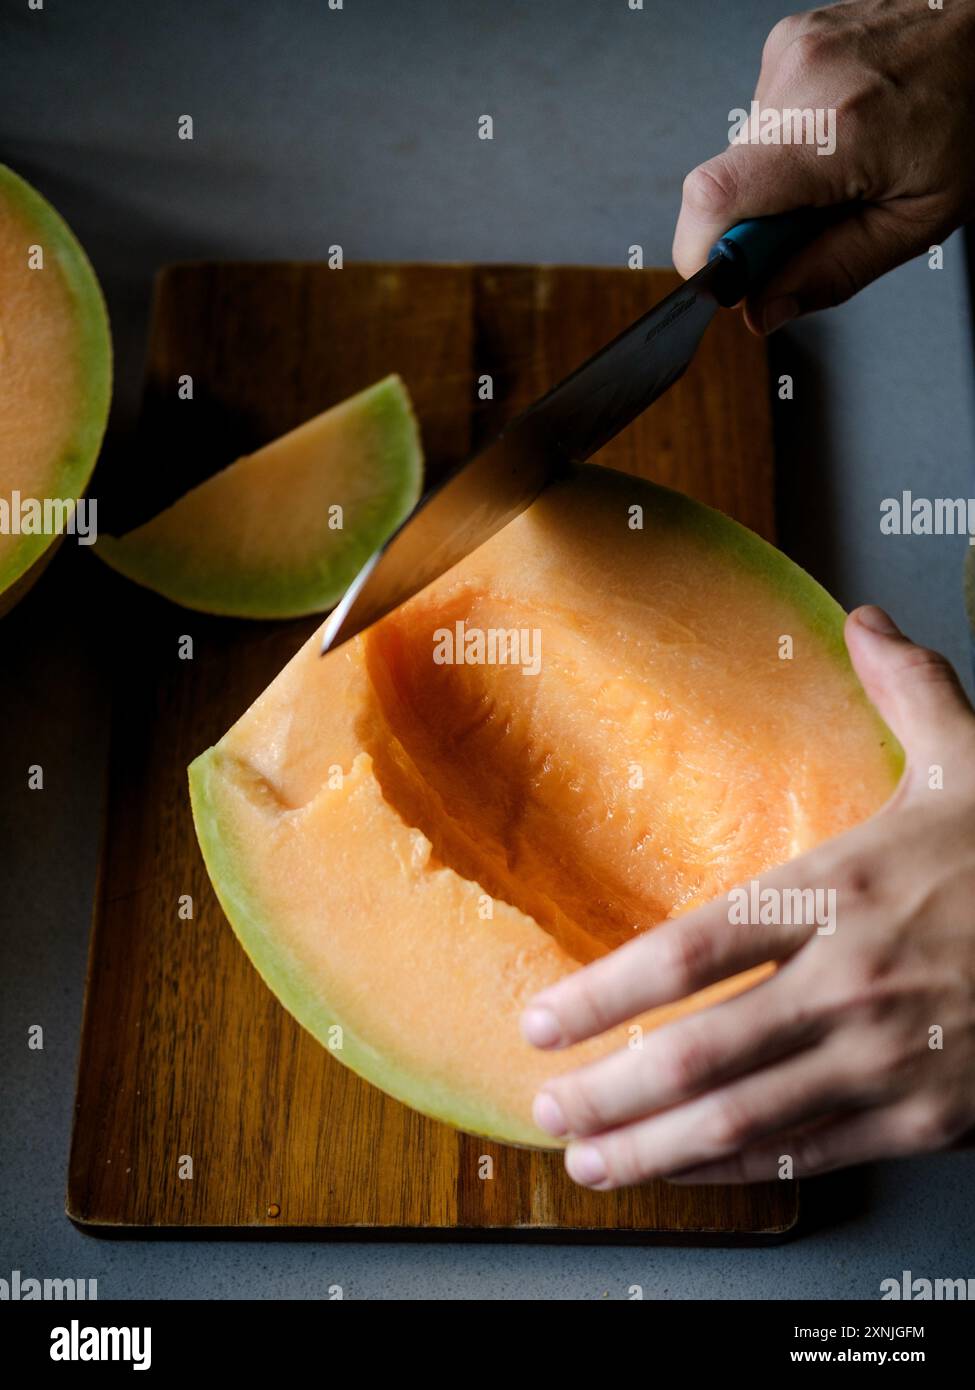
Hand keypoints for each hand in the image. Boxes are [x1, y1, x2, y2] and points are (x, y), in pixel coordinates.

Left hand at [521, 606, 974, 1188]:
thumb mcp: (971, 762)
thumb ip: (909, 690)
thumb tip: (867, 621)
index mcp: (840, 890)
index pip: (690, 951)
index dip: (603, 994)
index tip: (542, 1019)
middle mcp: (850, 980)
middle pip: (697, 1053)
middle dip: (605, 1089)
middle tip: (544, 1103)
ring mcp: (887, 1057)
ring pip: (743, 1120)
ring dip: (651, 1146)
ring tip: (587, 1156)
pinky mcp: (926, 1117)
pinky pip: (809, 1151)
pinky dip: (737, 1169)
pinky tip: (688, 1170)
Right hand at [672, 0, 974, 331]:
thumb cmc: (972, 110)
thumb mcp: (920, 219)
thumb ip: (835, 271)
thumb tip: (766, 309)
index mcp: (834, 129)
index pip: (714, 202)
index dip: (704, 256)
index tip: (730, 281)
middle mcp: (801, 79)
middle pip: (725, 189)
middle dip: (761, 225)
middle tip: (821, 220)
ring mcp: (789, 52)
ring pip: (743, 158)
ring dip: (779, 181)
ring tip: (841, 167)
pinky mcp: (785, 42)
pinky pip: (761, 121)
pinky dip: (791, 143)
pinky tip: (838, 134)